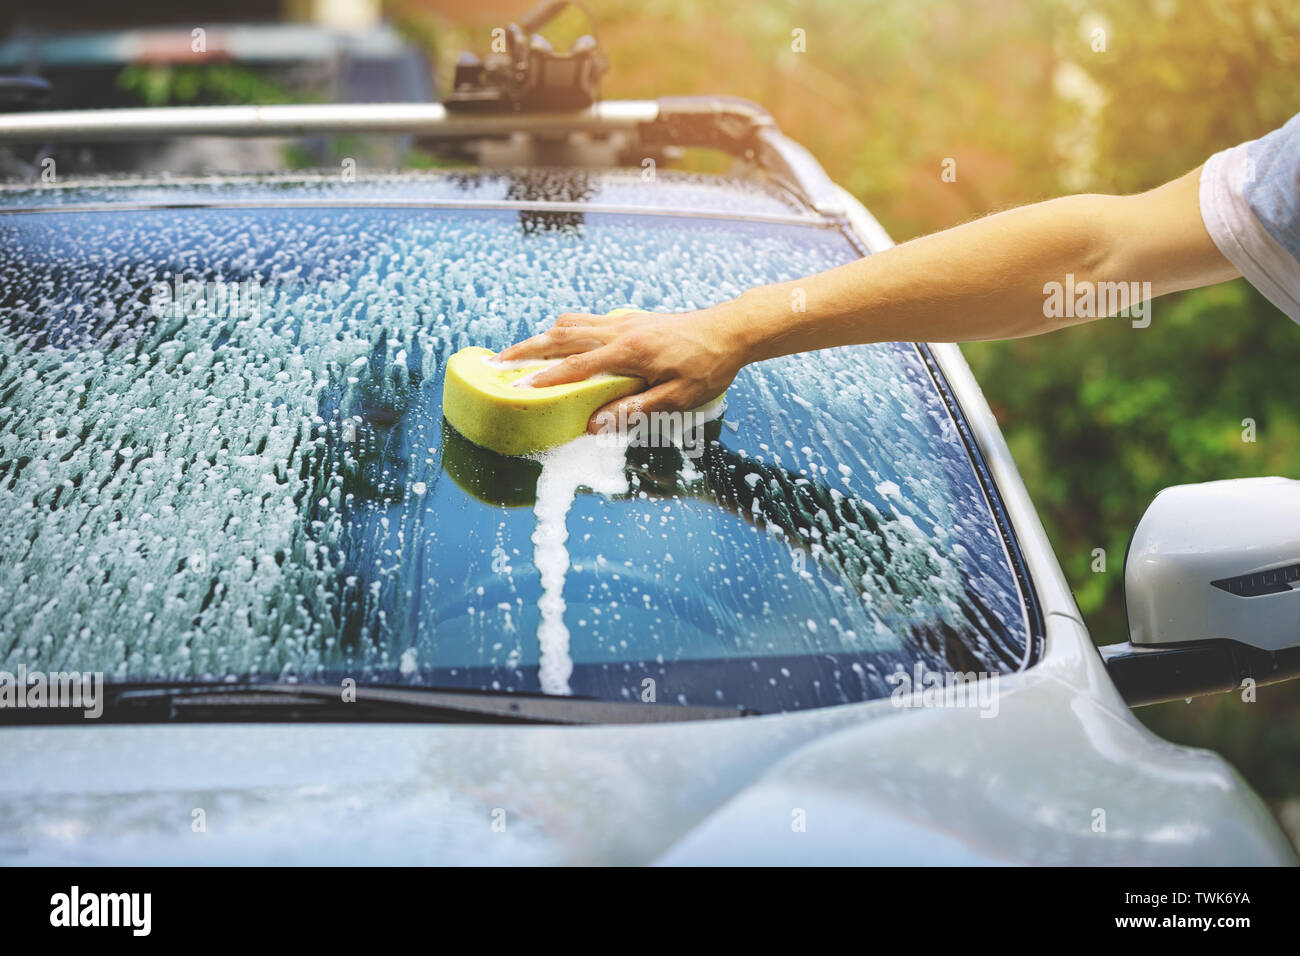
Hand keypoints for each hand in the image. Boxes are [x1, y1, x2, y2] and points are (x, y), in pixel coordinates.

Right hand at [496, 306, 748, 431]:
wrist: (732, 330)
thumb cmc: (708, 366)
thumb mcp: (677, 398)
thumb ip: (634, 411)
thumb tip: (594, 424)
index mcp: (628, 352)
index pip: (574, 366)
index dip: (543, 379)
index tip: (514, 387)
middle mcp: (619, 331)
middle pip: (560, 336)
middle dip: (525, 350)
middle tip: (495, 362)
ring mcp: (623, 321)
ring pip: (571, 324)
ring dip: (541, 337)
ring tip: (518, 353)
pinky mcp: (630, 320)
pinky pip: (587, 321)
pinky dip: (565, 330)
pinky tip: (561, 343)